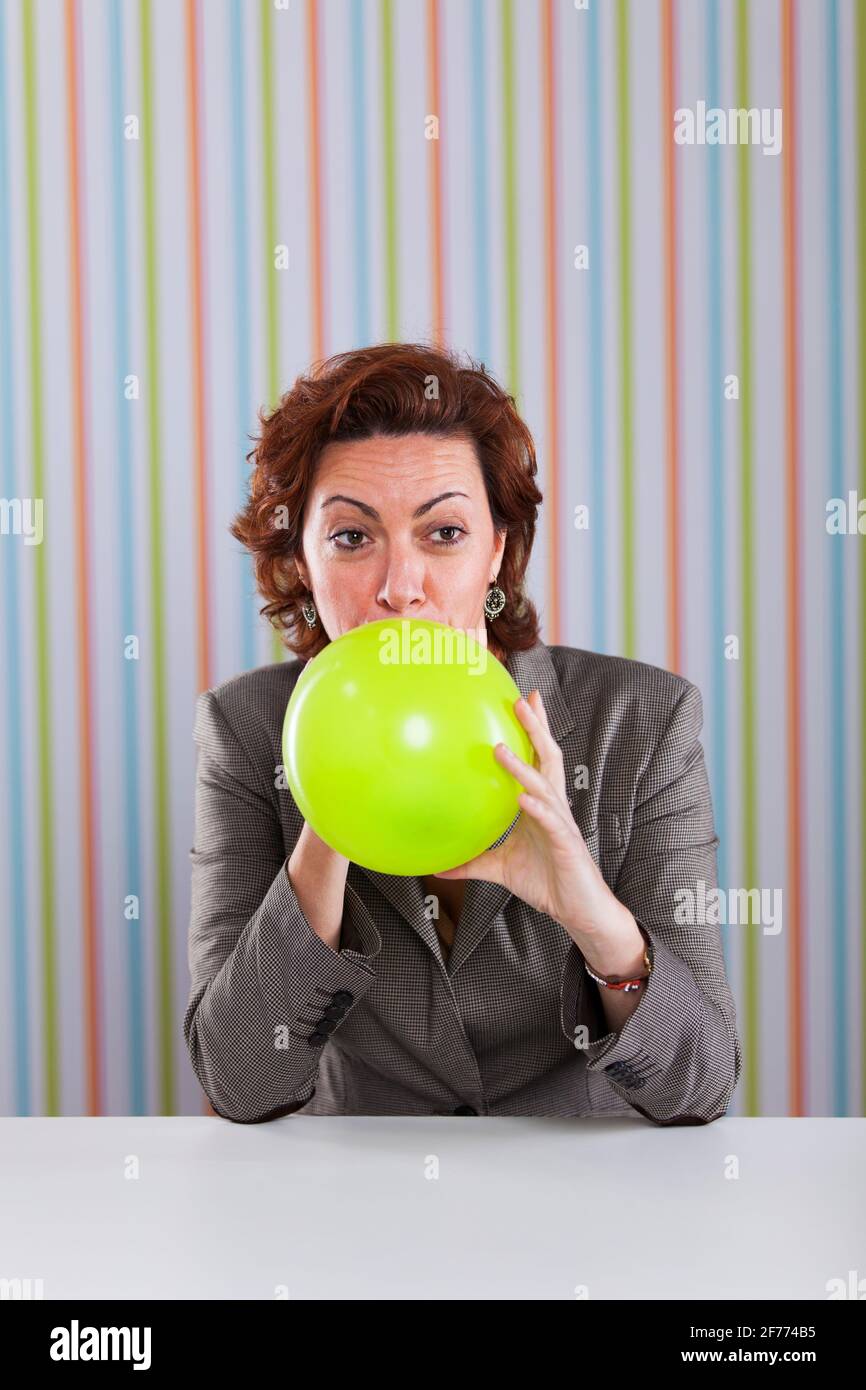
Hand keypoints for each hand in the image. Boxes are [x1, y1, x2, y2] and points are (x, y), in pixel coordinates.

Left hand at [433, 688, 628, 947]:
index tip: (523, 700)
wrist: (578, 911)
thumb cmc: (546, 883)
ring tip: (501, 748)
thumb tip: (438, 867)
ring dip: (523, 767)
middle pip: (547, 758)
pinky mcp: (566, 845)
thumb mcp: (500, 869)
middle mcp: (554, 806)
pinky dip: (537, 808)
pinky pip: (551, 822)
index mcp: (541, 805)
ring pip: (545, 786)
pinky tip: (523, 798)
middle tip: (524, 699)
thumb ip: (472, 863)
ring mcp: (561, 823)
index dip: (534, 730)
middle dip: (537, 728)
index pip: (537, 759)